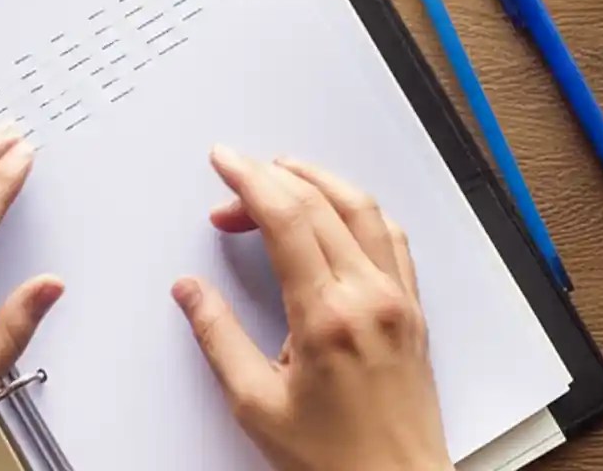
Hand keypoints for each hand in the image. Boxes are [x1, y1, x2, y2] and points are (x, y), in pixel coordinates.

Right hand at [172, 147, 453, 470]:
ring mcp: (397, 300)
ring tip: (283, 174)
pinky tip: (339, 212)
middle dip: (269, 180)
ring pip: (363, 209)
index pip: (286, 218)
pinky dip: (359, 209)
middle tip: (233, 181)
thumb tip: (190, 291)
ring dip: (319, 181)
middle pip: (320, 204)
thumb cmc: (334, 461)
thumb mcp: (256, 405)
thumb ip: (218, 338)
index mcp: (327, 316)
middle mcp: (370, 297)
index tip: (225, 161)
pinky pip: (391, 237)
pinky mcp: (412, 310)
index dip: (249, 180)